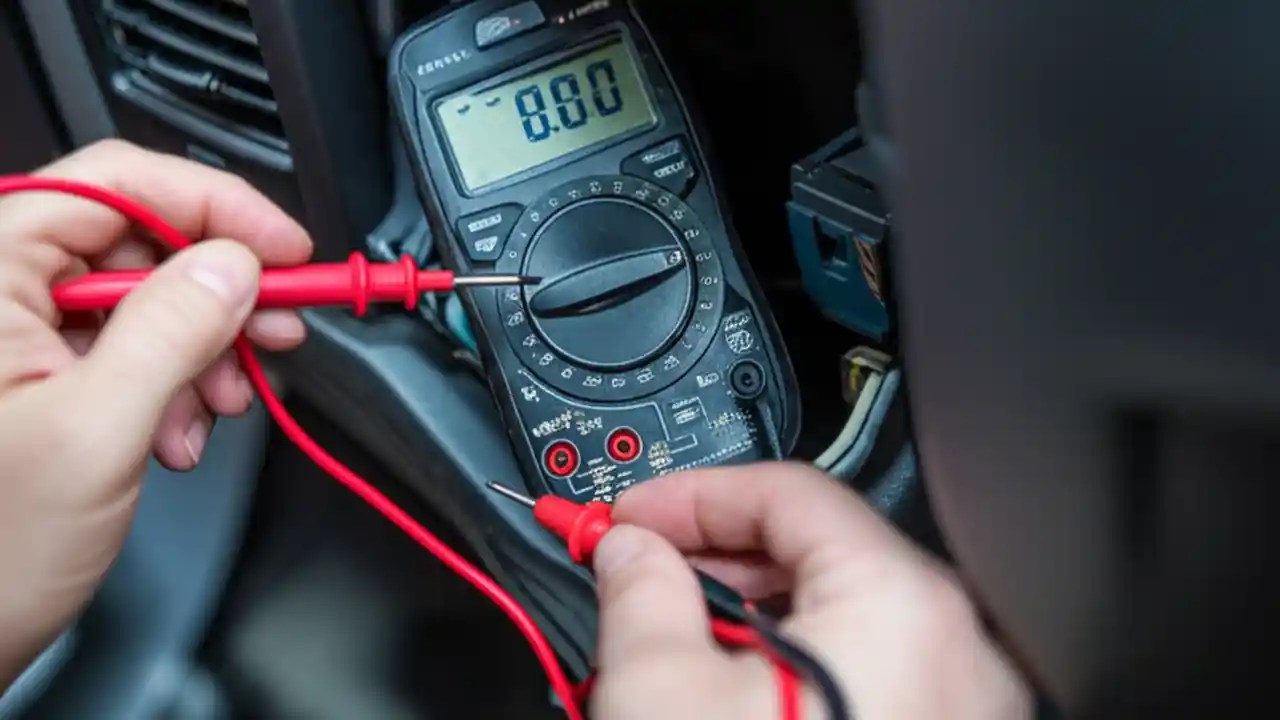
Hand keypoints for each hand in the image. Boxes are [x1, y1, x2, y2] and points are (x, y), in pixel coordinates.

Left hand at [0, 140, 311, 684]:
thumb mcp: (92, 432)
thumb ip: (169, 333)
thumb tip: (234, 264)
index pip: (118, 185)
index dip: (215, 206)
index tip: (285, 249)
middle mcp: (1, 290)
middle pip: (142, 241)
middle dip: (220, 293)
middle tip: (279, 328)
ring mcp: (21, 332)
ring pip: (148, 296)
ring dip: (205, 349)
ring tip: (220, 404)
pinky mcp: (45, 373)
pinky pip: (136, 346)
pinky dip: (179, 383)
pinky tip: (181, 430)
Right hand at [590, 462, 1032, 719]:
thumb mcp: (662, 698)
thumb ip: (640, 595)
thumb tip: (628, 552)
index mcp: (905, 610)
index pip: (787, 492)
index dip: (690, 493)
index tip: (631, 514)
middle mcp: (961, 652)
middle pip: (823, 550)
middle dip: (717, 556)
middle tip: (641, 569)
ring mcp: (967, 706)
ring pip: (848, 615)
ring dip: (755, 614)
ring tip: (679, 642)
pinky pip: (875, 671)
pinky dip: (803, 663)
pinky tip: (741, 693)